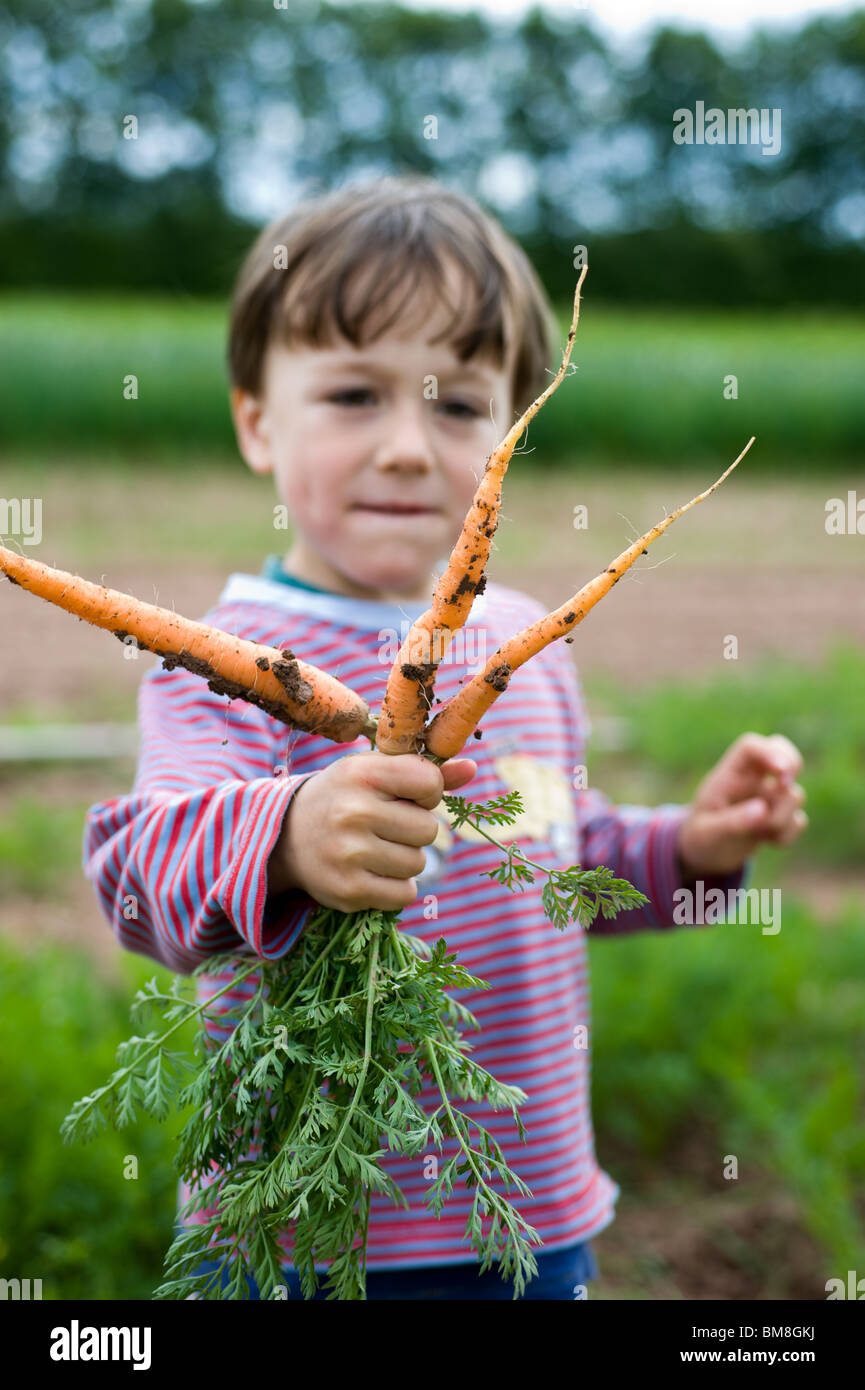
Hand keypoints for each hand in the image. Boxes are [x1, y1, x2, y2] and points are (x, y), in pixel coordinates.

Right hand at [268, 751, 476, 912]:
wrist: (286, 836)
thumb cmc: (344, 796)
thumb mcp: (375, 773)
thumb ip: (425, 771)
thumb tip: (471, 768)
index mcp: (363, 773)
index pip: (429, 782)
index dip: (427, 792)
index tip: (405, 796)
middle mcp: (354, 812)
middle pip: (428, 829)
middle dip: (415, 830)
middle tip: (386, 826)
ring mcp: (349, 854)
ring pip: (418, 864)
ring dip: (406, 859)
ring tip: (376, 848)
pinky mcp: (349, 890)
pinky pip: (405, 894)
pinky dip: (397, 886)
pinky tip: (373, 871)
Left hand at [676, 732, 807, 879]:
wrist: (706, 854)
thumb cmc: (702, 836)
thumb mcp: (709, 832)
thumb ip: (733, 821)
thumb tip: (763, 810)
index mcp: (729, 775)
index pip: (750, 748)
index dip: (770, 752)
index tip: (782, 772)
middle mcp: (751, 780)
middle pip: (780, 749)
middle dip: (792, 764)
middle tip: (784, 786)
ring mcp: (768, 796)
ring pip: (793, 795)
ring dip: (782, 818)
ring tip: (760, 834)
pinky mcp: (780, 816)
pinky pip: (797, 821)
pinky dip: (787, 835)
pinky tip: (768, 841)